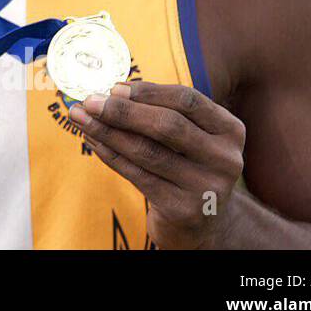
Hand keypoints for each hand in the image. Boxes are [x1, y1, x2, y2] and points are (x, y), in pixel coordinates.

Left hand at [68, 81, 245, 248]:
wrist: (202, 222)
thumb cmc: (187, 165)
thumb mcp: (188, 136)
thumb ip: (159, 111)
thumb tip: (113, 91)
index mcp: (230, 130)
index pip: (188, 100)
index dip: (148, 91)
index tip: (113, 87)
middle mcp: (225, 159)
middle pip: (168, 125)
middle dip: (122, 111)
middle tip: (89, 101)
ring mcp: (206, 187)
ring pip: (147, 151)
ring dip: (107, 131)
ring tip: (80, 118)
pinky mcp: (183, 210)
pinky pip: (137, 175)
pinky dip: (110, 155)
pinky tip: (93, 141)